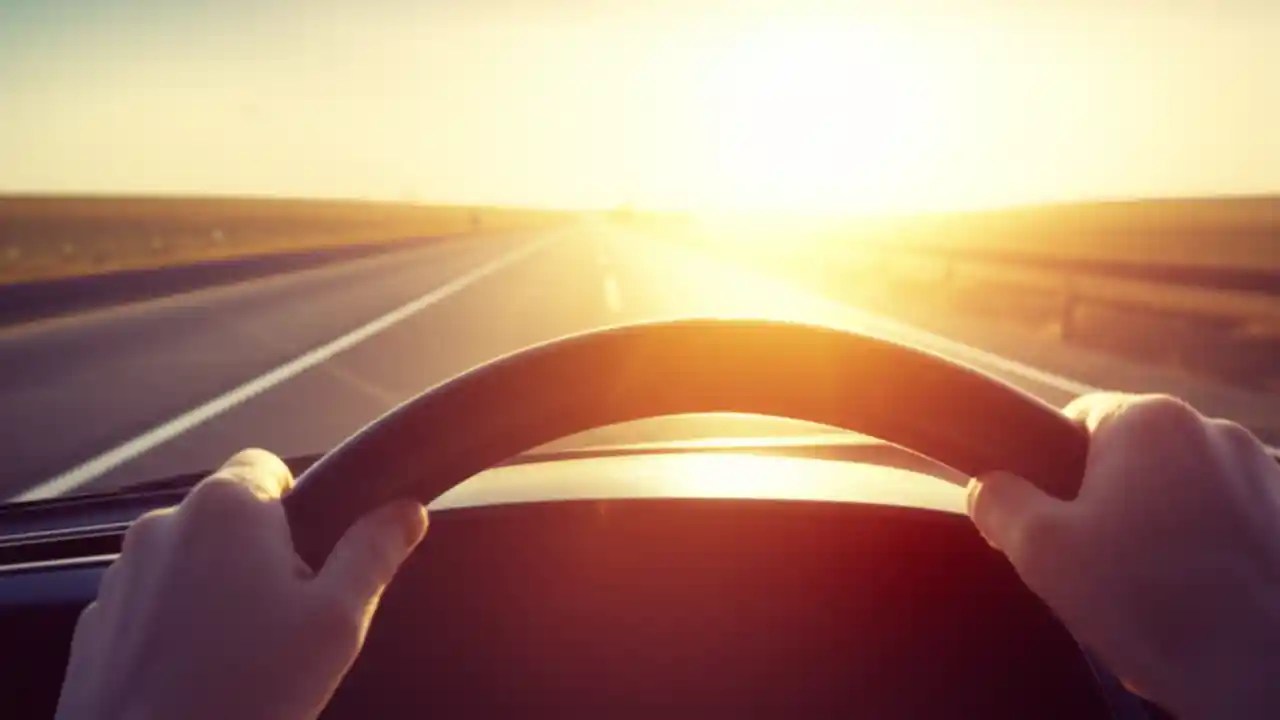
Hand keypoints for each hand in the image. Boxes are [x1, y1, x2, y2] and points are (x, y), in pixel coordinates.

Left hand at [56, 449, 428, 719]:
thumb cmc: (245, 695)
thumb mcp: (338, 620)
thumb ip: (374, 552)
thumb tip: (404, 511)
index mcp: (225, 508)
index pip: (269, 467)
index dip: (300, 510)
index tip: (313, 562)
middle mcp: (163, 526)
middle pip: (231, 518)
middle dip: (262, 557)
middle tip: (288, 621)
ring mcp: (122, 575)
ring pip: (191, 562)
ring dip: (218, 592)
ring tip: (243, 658)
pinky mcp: (96, 624)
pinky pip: (153, 605)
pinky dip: (178, 628)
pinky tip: (202, 676)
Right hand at [968, 393, 1279, 718]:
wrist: (1268, 674)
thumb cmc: (1156, 606)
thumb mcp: (1040, 552)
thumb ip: (999, 503)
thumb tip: (988, 488)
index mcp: (1148, 421)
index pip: (1076, 420)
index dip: (1052, 474)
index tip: (1051, 523)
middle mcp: (1213, 430)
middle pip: (1131, 459)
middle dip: (1108, 508)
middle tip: (1096, 568)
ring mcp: (1264, 473)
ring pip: (1181, 493)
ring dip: (1159, 532)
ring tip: (1152, 593)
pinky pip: (1227, 521)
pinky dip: (1207, 554)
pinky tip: (1196, 600)